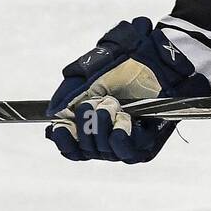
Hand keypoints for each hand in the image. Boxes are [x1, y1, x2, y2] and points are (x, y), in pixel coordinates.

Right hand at [45, 17, 210, 162]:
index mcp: (90, 122)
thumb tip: (53, 114)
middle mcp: (107, 135)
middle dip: (85, 126)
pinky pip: (127, 152)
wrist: (158, 59)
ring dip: (102, 128)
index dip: (64, 141)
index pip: (71, 146)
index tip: (59, 128)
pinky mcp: (146, 144)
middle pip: (85, 150)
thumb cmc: (125, 63)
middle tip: (92, 104)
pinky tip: (122, 122)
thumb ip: (68, 94)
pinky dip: (120, 136)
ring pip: (104, 151)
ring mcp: (126, 141)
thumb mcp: (88, 74)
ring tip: (112, 105)